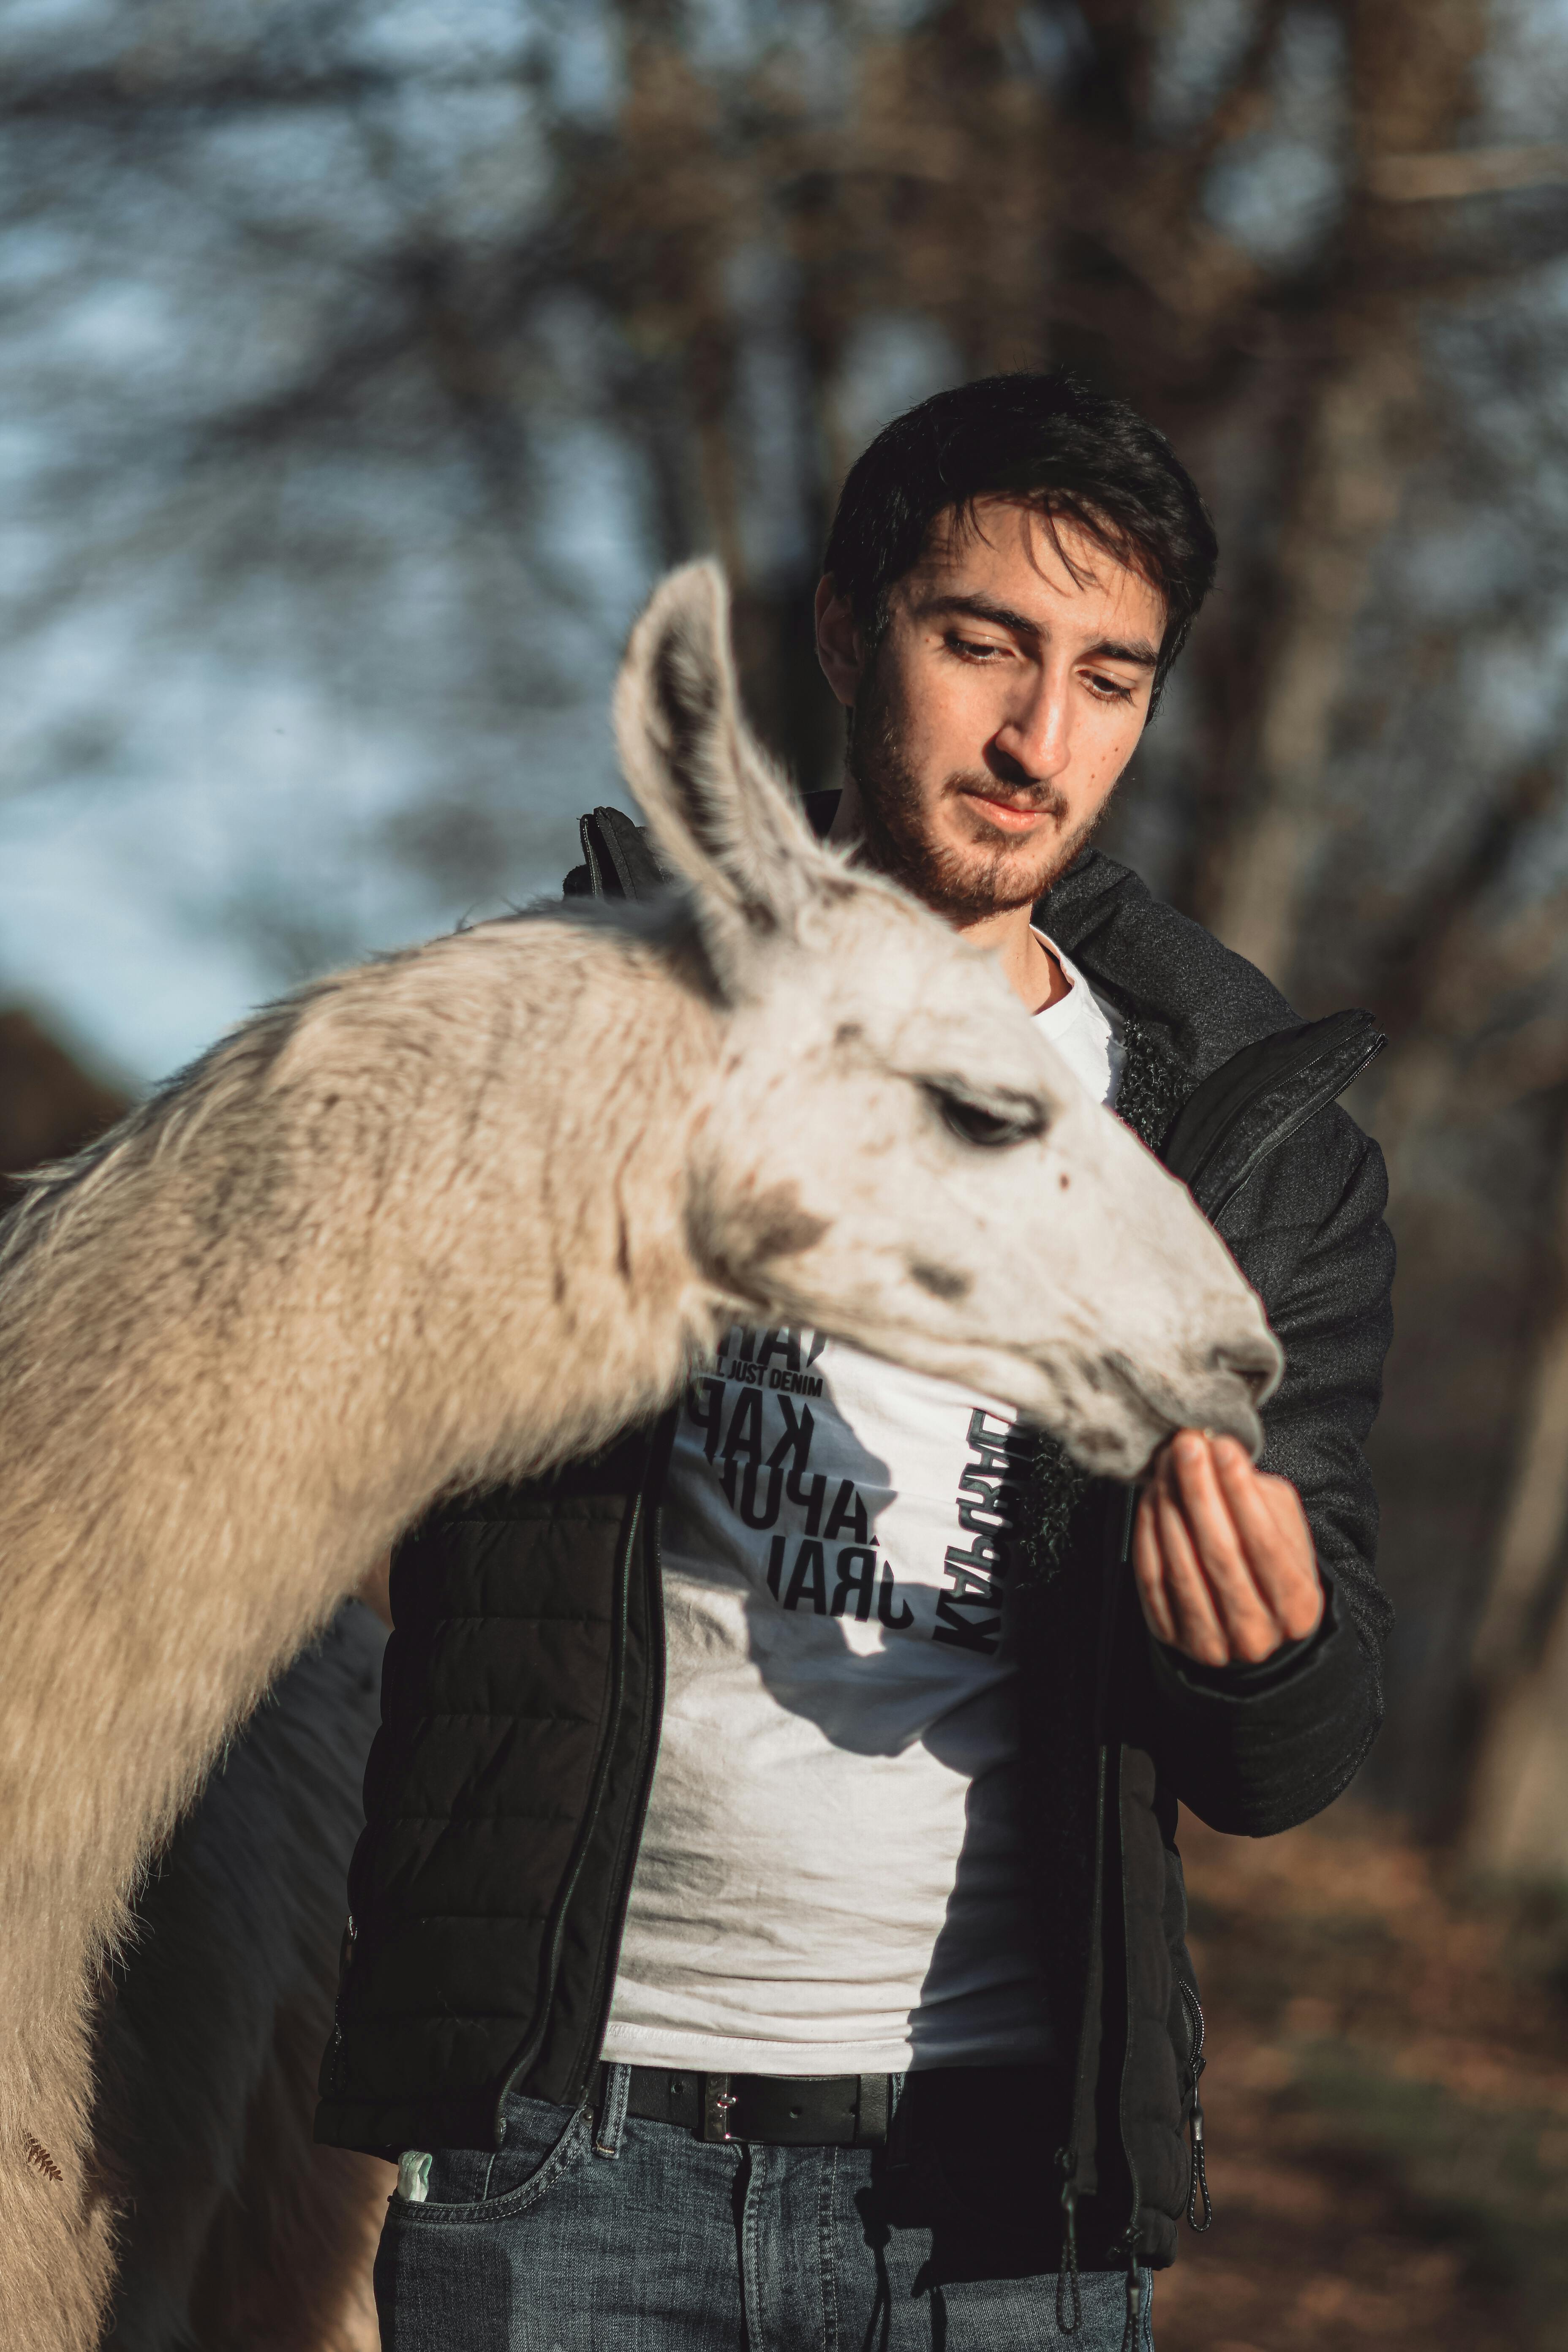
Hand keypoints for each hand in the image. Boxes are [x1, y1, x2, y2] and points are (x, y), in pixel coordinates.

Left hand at [1132, 1430, 1321, 1667]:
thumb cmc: (1270, 1563)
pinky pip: (1152, 1578)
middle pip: (1220, 1554)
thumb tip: (1220, 1452)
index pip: (1265, 1543)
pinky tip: (1152, 1497)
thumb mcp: (1285, 1530)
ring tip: (1166, 1463)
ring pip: (1182, 1566)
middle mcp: (1255, 1632)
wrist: (1250, 1623)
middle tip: (1186, 1445)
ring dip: (1169, 1505)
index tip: (1222, 1446)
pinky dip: (1148, 1532)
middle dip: (1200, 1490)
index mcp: (1297, 1605)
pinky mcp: (1171, 1637)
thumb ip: (1259, 1495)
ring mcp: (1211, 1641)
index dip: (1241, 1492)